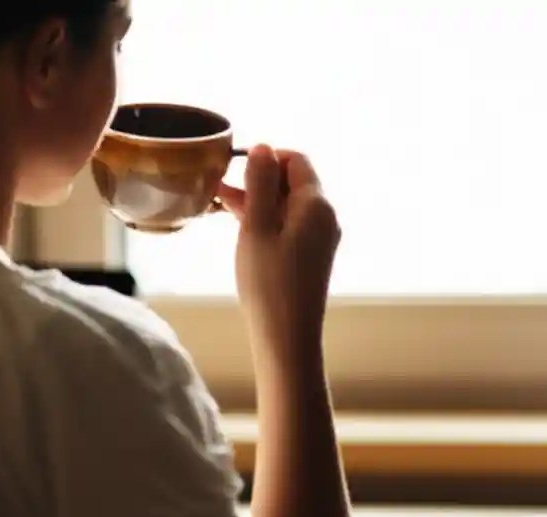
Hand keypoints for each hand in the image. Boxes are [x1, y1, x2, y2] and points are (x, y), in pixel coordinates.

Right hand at [218, 145, 341, 369]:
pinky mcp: (312, 256)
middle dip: (258, 179)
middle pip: (293, 181)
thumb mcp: (257, 227)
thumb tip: (263, 148)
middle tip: (219, 188)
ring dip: (258, 201)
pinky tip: (240, 227)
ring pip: (288, 205)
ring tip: (221, 205)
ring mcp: (321, 238)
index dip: (265, 157)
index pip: (296, 159)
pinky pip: (290, 225)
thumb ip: (260, 184)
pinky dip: (267, 220)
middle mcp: (326, 217)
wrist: (287, 338)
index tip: (234, 169)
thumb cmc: (268, 283)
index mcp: (317, 204)